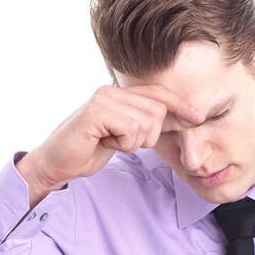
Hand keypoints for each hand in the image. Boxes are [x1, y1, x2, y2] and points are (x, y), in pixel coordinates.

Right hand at [17, 85, 202, 206]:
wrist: (55, 164)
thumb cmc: (87, 151)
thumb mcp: (124, 136)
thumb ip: (148, 125)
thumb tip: (183, 120)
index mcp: (118, 93)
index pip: (158, 93)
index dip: (180, 105)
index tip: (198, 118)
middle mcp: (111, 90)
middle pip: (157, 110)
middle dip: (148, 136)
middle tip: (122, 143)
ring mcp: (104, 99)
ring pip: (147, 122)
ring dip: (133, 142)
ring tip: (110, 142)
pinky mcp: (96, 112)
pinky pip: (131, 129)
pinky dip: (123, 143)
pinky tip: (104, 143)